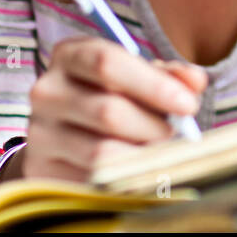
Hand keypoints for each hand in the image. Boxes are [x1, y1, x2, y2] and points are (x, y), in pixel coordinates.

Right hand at [20, 37, 207, 183]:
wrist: (65, 134)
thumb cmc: (111, 96)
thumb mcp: (137, 77)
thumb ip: (168, 75)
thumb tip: (196, 82)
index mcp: (70, 55)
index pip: (108, 63)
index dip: (154, 85)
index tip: (188, 104)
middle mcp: (47, 91)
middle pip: (109, 111)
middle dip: (154, 126)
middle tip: (176, 133)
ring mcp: (41, 133)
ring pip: (102, 152)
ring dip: (141, 155)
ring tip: (156, 150)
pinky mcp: (42, 171)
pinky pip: (93, 181)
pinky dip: (124, 178)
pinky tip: (135, 169)